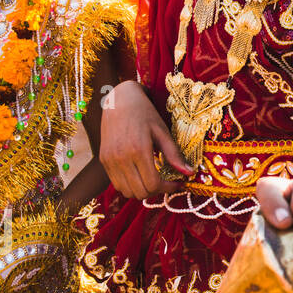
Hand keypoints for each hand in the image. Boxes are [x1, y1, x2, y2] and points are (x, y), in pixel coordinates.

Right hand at [99, 80, 191, 198]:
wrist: (119, 101)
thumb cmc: (145, 113)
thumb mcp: (162, 132)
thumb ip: (174, 154)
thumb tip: (189, 173)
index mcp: (138, 150)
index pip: (153, 184)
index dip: (168, 188)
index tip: (178, 182)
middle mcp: (121, 158)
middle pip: (140, 192)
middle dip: (157, 191)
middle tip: (168, 182)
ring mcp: (109, 160)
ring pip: (127, 192)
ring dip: (142, 190)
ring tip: (154, 179)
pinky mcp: (103, 160)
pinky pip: (117, 184)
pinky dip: (130, 185)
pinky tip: (141, 174)